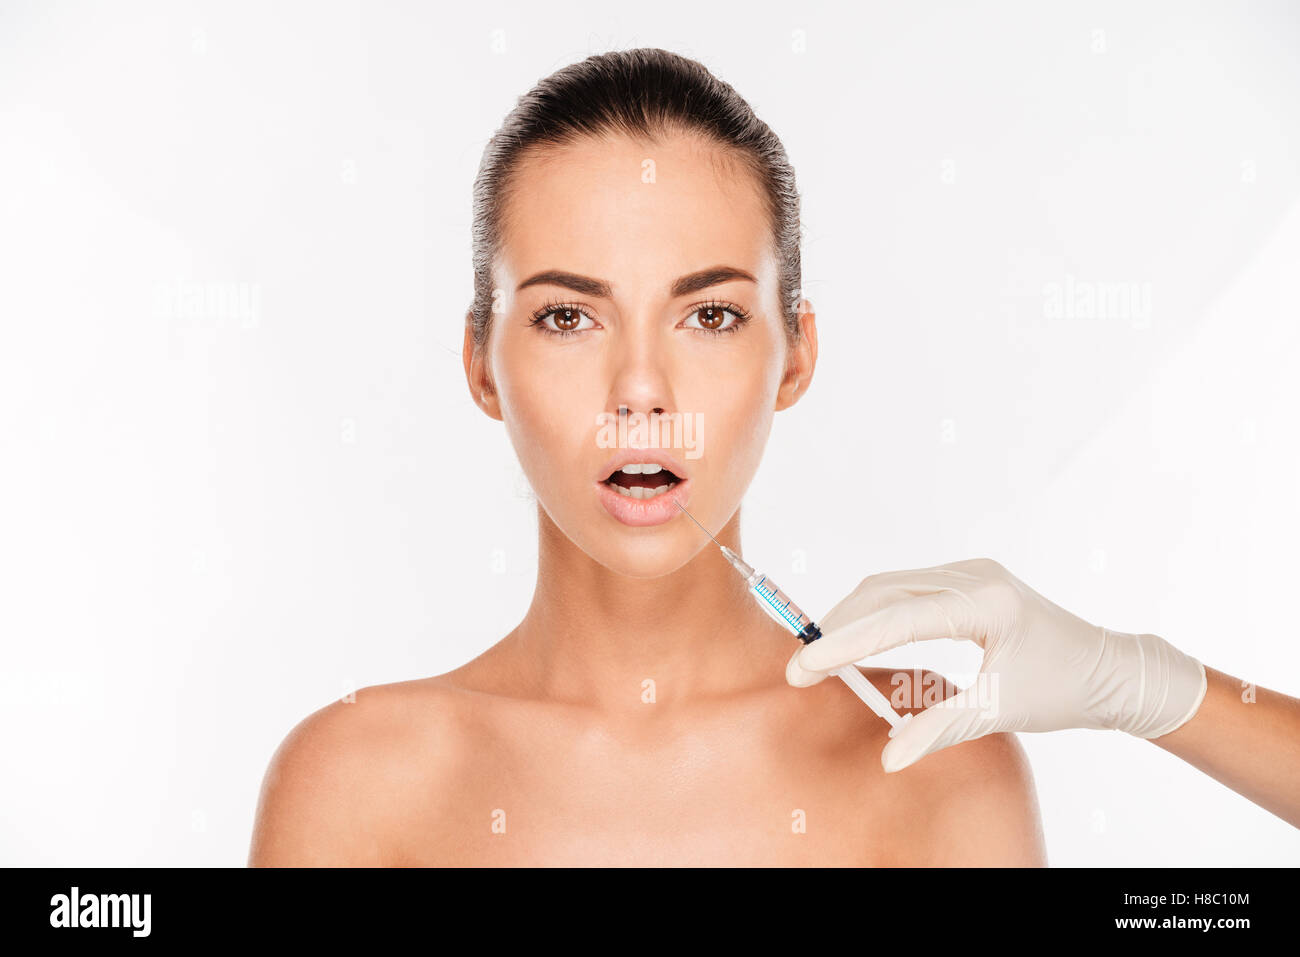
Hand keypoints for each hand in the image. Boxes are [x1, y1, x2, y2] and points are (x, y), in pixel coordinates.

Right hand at [786, 558, 1207, 772]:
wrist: (1112, 671)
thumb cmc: (1065, 689)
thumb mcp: (999, 711)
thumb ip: (939, 729)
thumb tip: (889, 757)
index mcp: (985, 603)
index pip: (896, 619)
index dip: (844, 643)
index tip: (805, 665)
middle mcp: (974, 576)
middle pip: (882, 592)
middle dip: (838, 628)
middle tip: (803, 667)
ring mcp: (971, 573)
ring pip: (890, 586)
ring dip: (853, 618)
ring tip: (822, 655)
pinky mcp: (969, 581)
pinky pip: (906, 589)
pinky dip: (875, 613)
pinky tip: (859, 637)